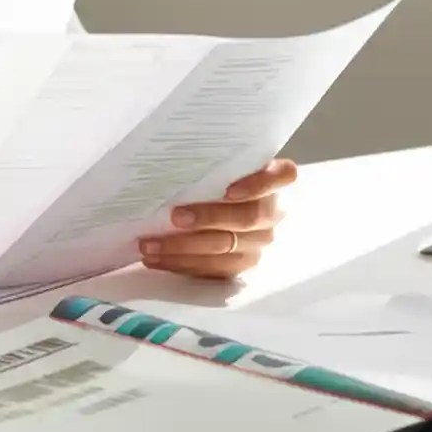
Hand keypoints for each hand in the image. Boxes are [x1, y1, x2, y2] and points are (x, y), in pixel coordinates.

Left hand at [138, 159, 296, 278]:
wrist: (222, 203)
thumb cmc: (217, 176)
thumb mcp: (218, 163)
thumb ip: (210, 163)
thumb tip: (164, 162)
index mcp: (275, 178)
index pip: (282, 176)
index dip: (258, 185)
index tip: (228, 191)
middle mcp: (273, 212)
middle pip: (248, 218)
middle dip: (208, 219)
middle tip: (175, 218)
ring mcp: (260, 241)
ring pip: (226, 249)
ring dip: (183, 248)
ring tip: (149, 246)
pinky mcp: (243, 264)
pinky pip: (214, 269)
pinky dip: (181, 264)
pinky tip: (156, 260)